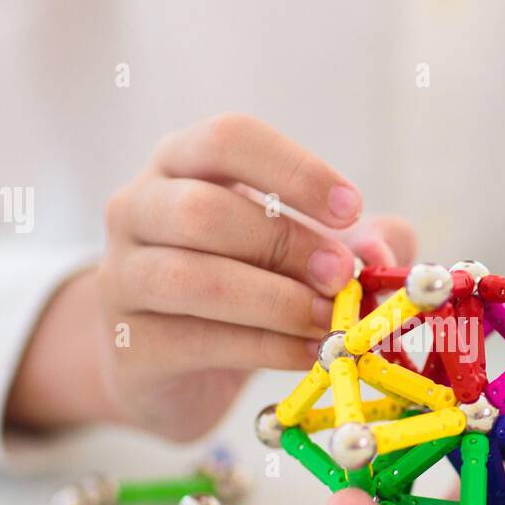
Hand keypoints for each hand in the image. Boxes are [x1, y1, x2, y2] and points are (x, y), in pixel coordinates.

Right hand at [7, 113, 414, 437]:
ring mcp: (121, 277)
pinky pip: (197, 341)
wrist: (165, 365)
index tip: (351, 208)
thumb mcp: (305, 252)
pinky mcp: (127, 344)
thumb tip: (383, 255)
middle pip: (205, 210)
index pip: (228, 139)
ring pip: (193, 279)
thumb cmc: (242, 284)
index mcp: (181, 163)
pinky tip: (308, 356)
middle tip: (340, 276)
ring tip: (328, 323)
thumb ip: (359, 242)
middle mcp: (137, 208)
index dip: (295, 170)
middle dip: (287, 244)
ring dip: (275, 302)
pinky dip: (265, 349)